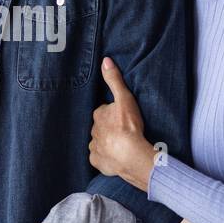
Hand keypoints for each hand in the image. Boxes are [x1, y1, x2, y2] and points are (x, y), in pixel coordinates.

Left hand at [89, 57, 158, 191]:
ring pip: (100, 142)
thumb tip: (105, 60)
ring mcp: (94, 147)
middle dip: (109, 128)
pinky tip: (116, 157)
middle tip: (123, 131)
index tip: (122, 117)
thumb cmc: (129, 126)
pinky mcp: (97, 162)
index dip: (113, 113)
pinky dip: (107, 157)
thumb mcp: (124, 98)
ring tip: (121, 145)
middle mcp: (93, 131)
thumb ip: (115, 80)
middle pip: (101, 127)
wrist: (131, 154)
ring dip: (108, 143)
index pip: (103, 111)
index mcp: (98, 115)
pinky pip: (100, 158)